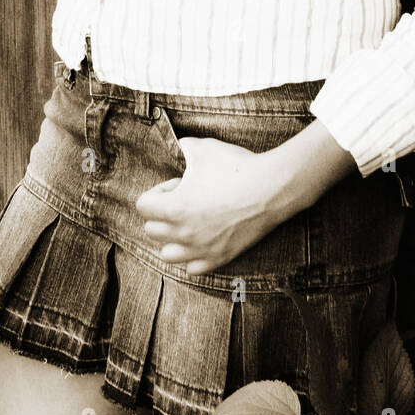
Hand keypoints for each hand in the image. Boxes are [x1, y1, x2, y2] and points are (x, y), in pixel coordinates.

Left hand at [135, 136, 285, 276]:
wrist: (271, 188)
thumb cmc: (236, 167)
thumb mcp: (204, 148)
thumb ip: (184, 148)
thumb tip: (180, 146)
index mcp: (175, 207)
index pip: (143, 207)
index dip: (157, 192)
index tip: (176, 184)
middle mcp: (183, 233)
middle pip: (152, 230)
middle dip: (162, 214)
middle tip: (185, 199)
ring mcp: (201, 249)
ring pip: (167, 255)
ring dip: (172, 239)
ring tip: (188, 223)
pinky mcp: (219, 258)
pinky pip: (192, 268)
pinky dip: (192, 256)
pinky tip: (203, 239)